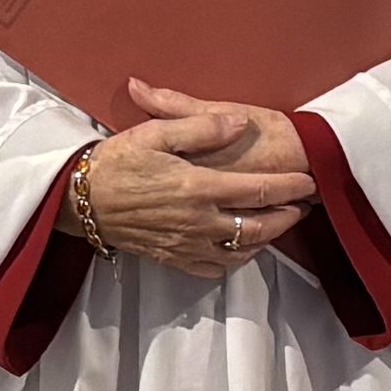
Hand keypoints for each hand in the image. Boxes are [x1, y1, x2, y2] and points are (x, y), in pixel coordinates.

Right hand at [77, 89, 317, 277]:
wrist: (81, 200)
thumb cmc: (117, 161)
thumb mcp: (157, 132)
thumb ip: (202, 126)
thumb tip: (240, 122)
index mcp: (199, 187)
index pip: (261, 191)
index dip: (291, 187)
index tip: (309, 181)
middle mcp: (200, 222)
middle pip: (260, 226)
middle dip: (288, 216)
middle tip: (303, 205)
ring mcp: (188, 245)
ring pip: (243, 251)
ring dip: (268, 239)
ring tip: (279, 224)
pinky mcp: (174, 258)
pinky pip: (217, 268)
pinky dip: (238, 260)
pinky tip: (242, 248)